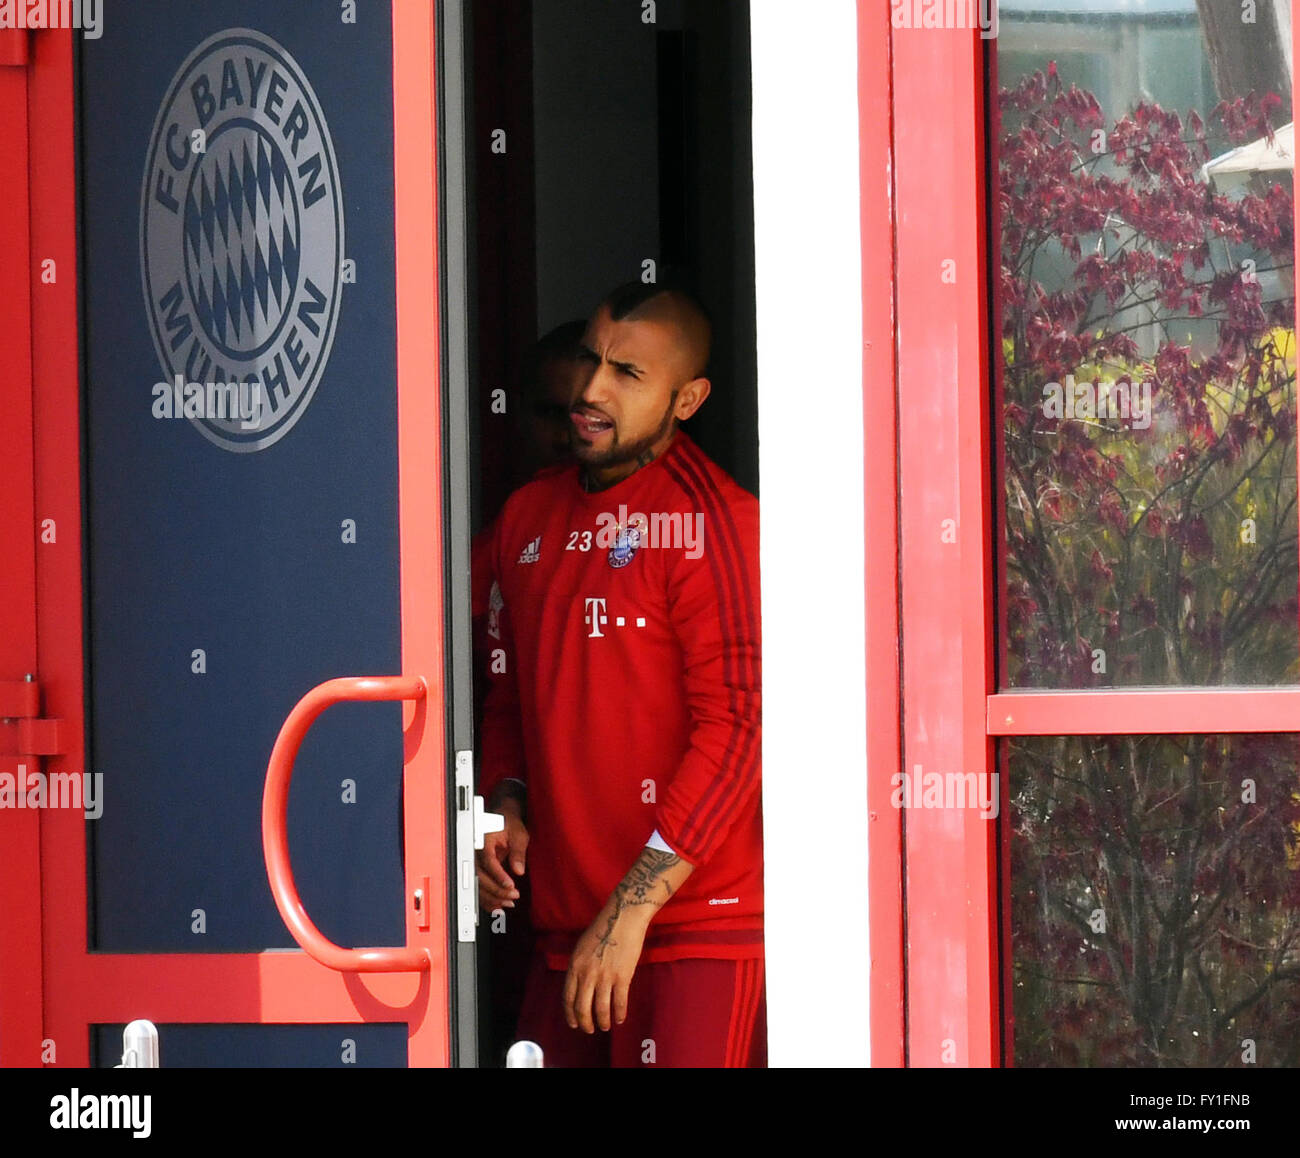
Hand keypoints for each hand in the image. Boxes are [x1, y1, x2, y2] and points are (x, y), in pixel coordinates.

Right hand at [476, 801, 527, 911]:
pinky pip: (479, 887)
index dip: (498, 875)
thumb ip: (518, 852)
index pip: (488, 861)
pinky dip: (487, 899)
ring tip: (508, 903)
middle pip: (480, 876)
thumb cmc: (509, 823)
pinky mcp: (478, 869)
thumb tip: (518, 870)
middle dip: (496, 890)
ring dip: (492, 898)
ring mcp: (474, 862)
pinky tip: (498, 906)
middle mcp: (475, 852)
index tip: (510, 885)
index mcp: (483, 840)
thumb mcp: (518, 834)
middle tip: (513, 896)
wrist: (502, 817)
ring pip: (478, 884)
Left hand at [563, 896, 651, 1033]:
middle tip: (590, 1030)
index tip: (574, 1024)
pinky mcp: (622, 977)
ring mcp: (605, 976)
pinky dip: (620, 1013)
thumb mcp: (581, 947)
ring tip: (606, 1026)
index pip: (568, 998)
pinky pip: (619, 1002)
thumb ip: (578, 966)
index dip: (570, 1015)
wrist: (623, 918)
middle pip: (582, 1008)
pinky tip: (620, 1018)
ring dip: (603, 1022)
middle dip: (585, 1023)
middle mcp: (587, 974)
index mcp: (575, 966)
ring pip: (601, 1009)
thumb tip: (578, 984)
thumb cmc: (603, 928)